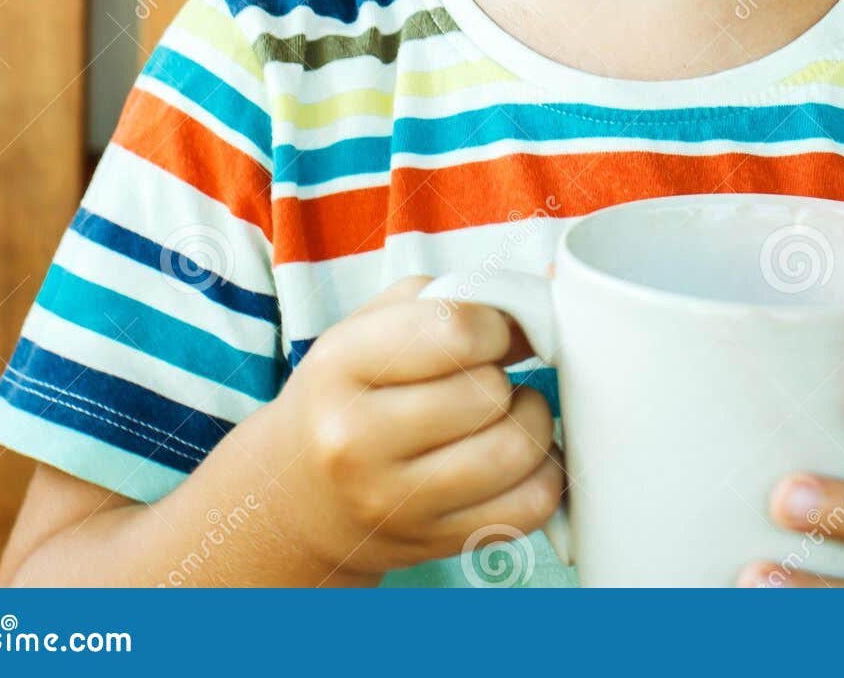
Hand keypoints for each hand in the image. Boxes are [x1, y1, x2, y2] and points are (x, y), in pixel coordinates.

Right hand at [270, 275, 562, 580]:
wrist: (298, 497)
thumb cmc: (348, 393)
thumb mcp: (369, 326)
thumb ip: (448, 299)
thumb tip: (537, 313)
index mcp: (340, 366)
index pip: (454, 331)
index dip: (491, 325)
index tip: (485, 335)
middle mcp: (356, 441)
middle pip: (488, 393)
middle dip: (504, 377)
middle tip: (486, 380)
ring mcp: (393, 502)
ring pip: (515, 453)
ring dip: (532, 423)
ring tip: (509, 414)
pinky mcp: (431, 545)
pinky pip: (528, 509)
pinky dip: (544, 476)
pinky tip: (520, 459)